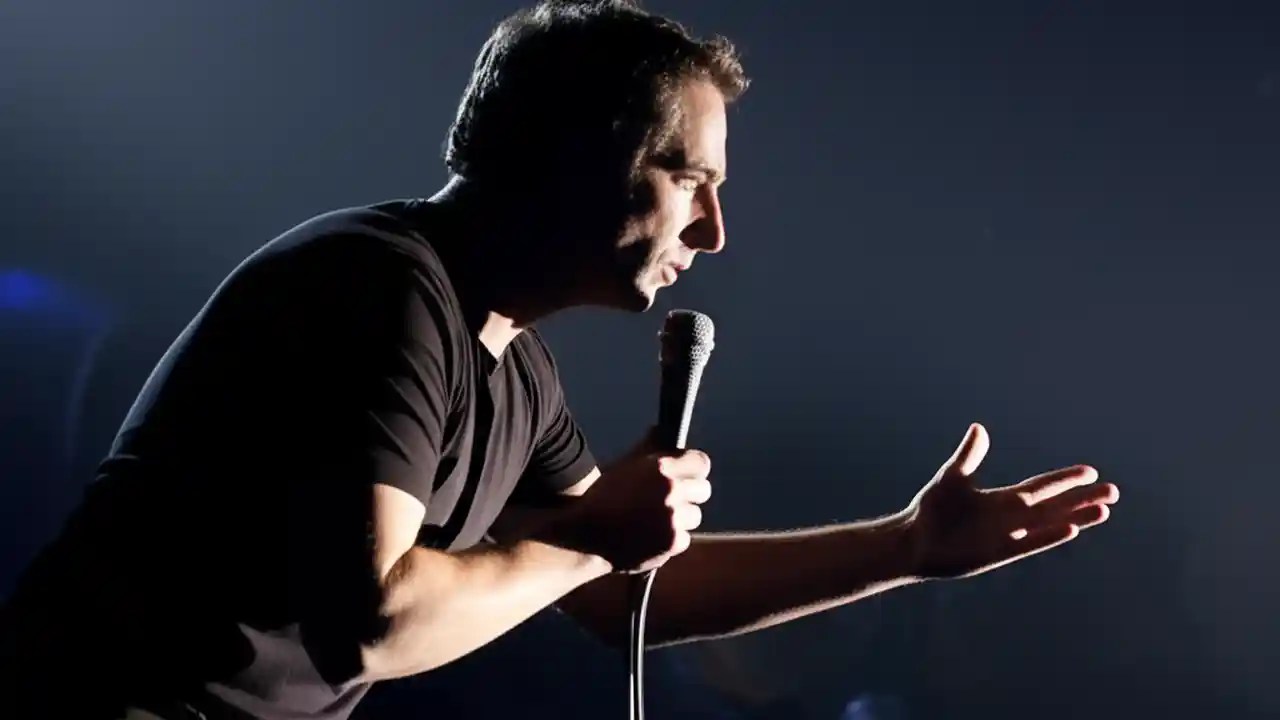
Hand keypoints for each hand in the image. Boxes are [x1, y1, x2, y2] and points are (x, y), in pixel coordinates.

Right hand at [550, 433, 711, 573]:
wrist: (586, 536)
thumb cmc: (603, 498)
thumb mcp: (624, 466)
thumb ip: (648, 448)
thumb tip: (661, 428)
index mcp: (660, 468)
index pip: (701, 462)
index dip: (693, 469)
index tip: (687, 475)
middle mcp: (670, 490)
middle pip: (703, 490)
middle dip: (690, 494)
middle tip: (671, 499)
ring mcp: (673, 518)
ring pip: (695, 516)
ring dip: (681, 519)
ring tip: (655, 520)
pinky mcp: (672, 542)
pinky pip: (684, 538)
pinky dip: (671, 540)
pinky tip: (651, 536)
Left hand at [903, 423, 1118, 579]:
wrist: (915, 542)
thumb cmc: (930, 509)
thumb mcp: (951, 479)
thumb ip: (969, 456)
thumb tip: (979, 428)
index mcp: (1002, 498)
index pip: (1042, 486)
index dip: (1065, 479)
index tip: (1091, 471)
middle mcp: (1011, 516)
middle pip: (1055, 505)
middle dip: (1083, 498)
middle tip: (1114, 492)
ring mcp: (1009, 535)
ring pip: (1050, 524)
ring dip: (1076, 517)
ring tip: (1105, 511)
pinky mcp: (1000, 553)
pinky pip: (1031, 544)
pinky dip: (1050, 537)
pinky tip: (1072, 530)